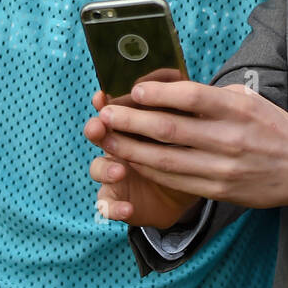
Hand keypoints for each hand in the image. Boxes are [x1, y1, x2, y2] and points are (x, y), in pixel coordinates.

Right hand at [85, 90, 201, 228]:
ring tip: (119, 171)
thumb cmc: (188, 144)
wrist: (191, 184)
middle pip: (99, 134)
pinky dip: (114, 208)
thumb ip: (175, 105)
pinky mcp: (117, 199)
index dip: (104, 102)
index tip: (102, 96)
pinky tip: (127, 209)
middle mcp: (118, 145)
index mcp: (131, 123)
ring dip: (105, 168)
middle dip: (96, 130)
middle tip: (98, 128)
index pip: (112, 107)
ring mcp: (114, 172)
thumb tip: (177, 78)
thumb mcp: (185, 124)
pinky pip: (107, 204)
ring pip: (98, 167)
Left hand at [89, 80, 287, 209]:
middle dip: (132, 121)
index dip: (158, 93)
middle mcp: (229, 138)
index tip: (134, 90)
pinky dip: (149, 169)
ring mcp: (222, 167)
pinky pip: (175, 179)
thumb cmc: (273, 128)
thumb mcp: (249, 101)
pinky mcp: (218, 189)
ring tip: (109, 138)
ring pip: (165, 159)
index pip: (192, 97)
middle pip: (169, 129)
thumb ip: (213, 97)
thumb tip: (171, 90)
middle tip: (107, 113)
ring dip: (131, 148)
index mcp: (237, 109)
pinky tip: (132, 159)